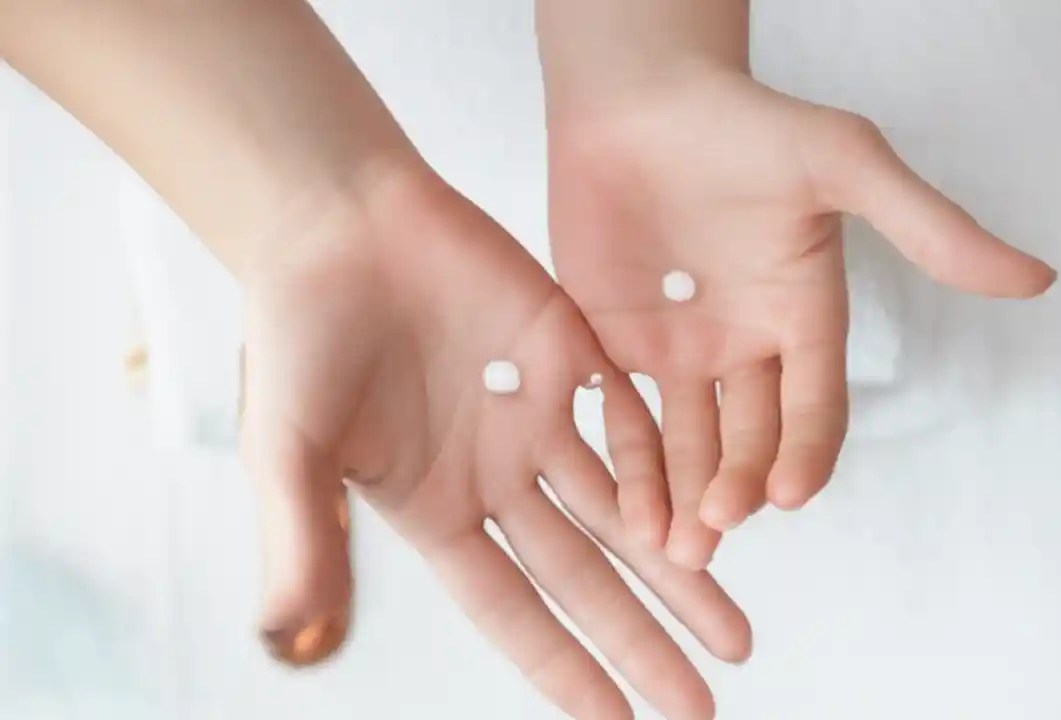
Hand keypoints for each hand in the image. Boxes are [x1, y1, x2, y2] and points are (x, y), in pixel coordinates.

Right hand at [240, 167, 750, 719]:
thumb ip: (306, 537)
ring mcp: (538, 416)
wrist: (337, 219)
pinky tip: (703, 518)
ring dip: (679, 570)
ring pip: (626, 509)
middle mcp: (498, 476)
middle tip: (702, 704)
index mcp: (437, 510)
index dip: (566, 669)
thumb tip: (294, 632)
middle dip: (643, 640)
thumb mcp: (288, 450)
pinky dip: (663, 470)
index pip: (515, 611)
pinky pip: (631, 418)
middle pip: (586, 577)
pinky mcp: (570, 351)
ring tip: (735, 636)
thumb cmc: (297, 333)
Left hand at [547, 69, 1055, 568]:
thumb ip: (928, 228)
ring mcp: (680, 351)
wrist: (639, 96)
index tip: (790, 493)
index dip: (805, 449)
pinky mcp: (617, 345)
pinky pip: (622, 416)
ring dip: (682, 496)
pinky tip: (625, 510)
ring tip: (673, 548)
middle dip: (737, 487)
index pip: (815, 403)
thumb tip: (1039, 278)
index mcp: (803, 316)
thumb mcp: (845, 165)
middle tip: (715, 527)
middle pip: (750, 437)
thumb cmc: (744, 121)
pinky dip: (627, 463)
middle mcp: (745, 345)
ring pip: (687, 442)